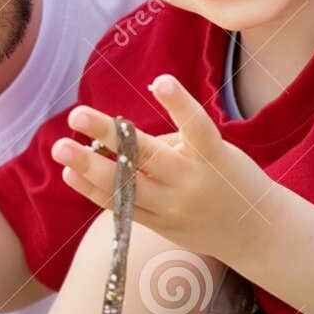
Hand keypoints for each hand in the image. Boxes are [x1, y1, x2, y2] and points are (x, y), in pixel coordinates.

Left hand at [51, 74, 272, 263]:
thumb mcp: (215, 154)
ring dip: (88, 167)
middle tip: (76, 114)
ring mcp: (173, 208)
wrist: (254, 232)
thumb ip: (172, 143)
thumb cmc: (228, 176)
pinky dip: (93, 190)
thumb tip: (114, 140)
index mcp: (214, 157)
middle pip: (147, 158)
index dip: (180, 105)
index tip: (159, 81)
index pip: (198, 127)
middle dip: (110, 135)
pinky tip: (69, 173)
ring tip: (59, 148)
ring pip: (126, 188)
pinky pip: (121, 208)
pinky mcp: (159, 227)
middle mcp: (191, 183)